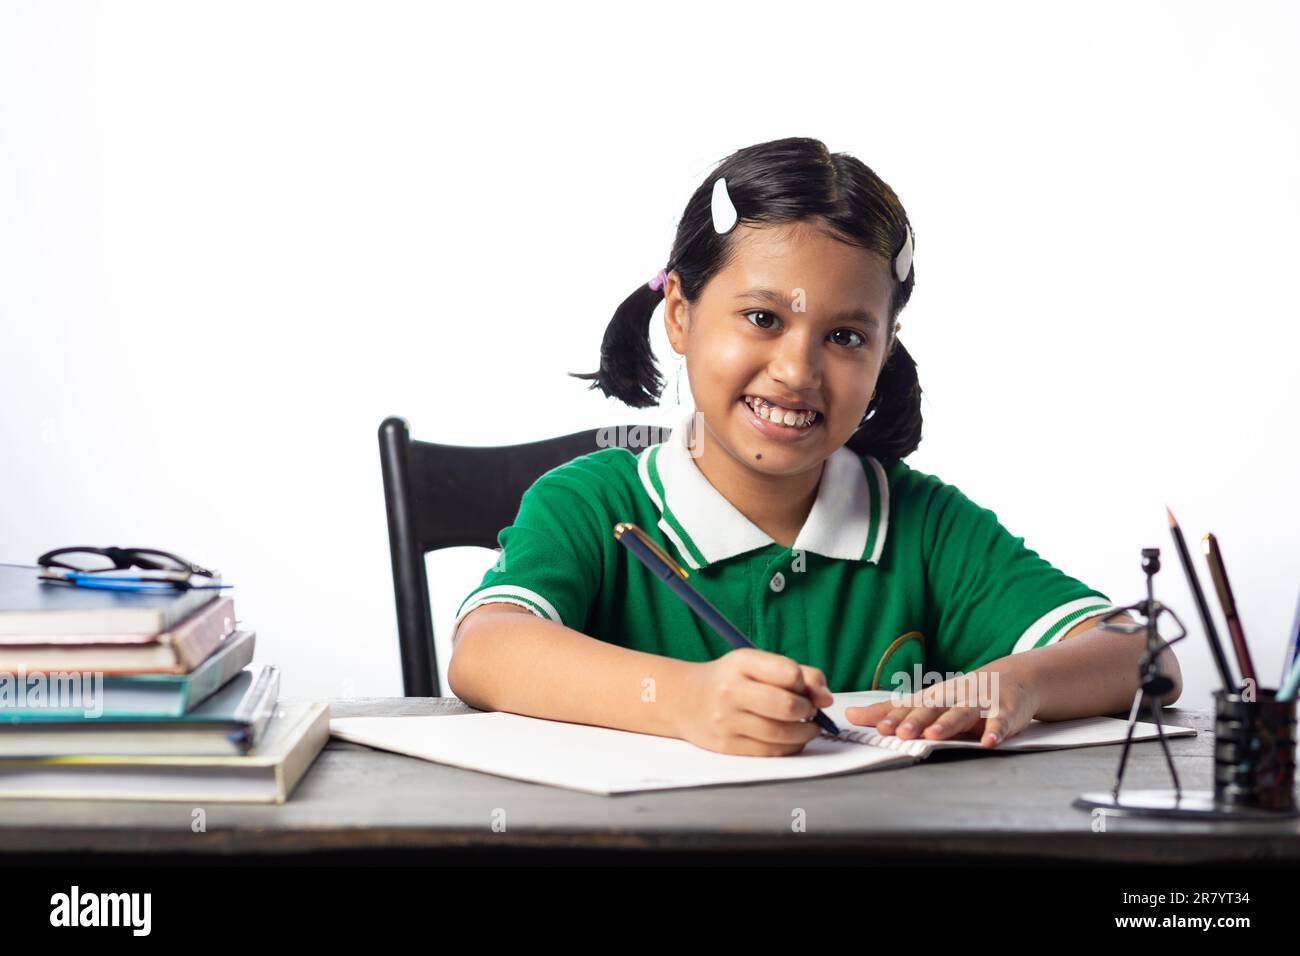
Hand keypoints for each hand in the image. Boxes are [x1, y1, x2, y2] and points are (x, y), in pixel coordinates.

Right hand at [678, 648, 832, 755]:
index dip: (806, 683)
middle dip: (809, 710)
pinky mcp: (728, 746)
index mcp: (741, 663)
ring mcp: (727, 721)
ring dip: (806, 731)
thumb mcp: (757, 664)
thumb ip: (799, 673)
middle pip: (788, 706)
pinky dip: (791, 746)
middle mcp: (731, 691)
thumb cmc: (731, 679)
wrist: (686, 700)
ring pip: (783, 733)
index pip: (790, 673)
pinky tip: (793, 738)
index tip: (804, 687)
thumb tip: (826, 698)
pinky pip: (771, 751)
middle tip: (810, 709)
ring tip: (808, 725)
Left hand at [843, 669, 1039, 747]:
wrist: (1013, 677)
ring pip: (961, 713)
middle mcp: (952, 697)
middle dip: (915, 721)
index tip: (878, 727)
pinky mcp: (1005, 711)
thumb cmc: (961, 694)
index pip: (909, 708)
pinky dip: (995, 732)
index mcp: (933, 697)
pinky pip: (1000, 723)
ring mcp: (979, 703)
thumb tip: (850, 715)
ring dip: (947, 724)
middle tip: (899, 733)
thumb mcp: (926, 701)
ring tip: (933, 735)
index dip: (894, 718)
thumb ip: (890, 712)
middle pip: (931, 709)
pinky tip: (989, 742)